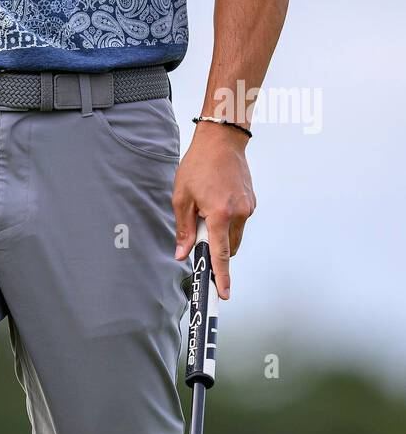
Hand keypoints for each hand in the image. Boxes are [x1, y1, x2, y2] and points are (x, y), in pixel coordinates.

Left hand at [172, 122, 255, 298]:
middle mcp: (239, 214)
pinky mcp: (252, 202)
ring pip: (234, 234)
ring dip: (221, 231)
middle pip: (229, 247)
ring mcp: (248, 208)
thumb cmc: (199, 164)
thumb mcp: (182, 196)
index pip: (221, 254)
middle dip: (215, 246)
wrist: (222, 140)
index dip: (222, 276)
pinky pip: (239, 220)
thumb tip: (182, 252)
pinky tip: (216, 198)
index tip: (223, 293)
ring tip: (206, 206)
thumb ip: (184, 228)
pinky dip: (228, 219)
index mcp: (220, 214)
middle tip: (199, 229)